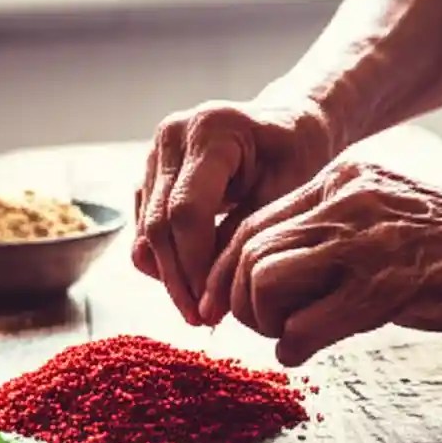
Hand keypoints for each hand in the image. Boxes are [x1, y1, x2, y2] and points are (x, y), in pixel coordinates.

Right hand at [133, 100, 334, 324]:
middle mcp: (172, 136)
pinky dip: (164, 260)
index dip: (195, 265)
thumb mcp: (286, 193)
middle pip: (158, 225)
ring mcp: (155, 153)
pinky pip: (144, 228)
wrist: (288, 122)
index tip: (212, 306)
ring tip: (199, 307)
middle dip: (178, 280)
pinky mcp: (149, 174)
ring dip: (168, 275)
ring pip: (145, 231)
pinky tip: (193, 280)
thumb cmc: (297, 154)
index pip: (186, 212)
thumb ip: (244, 242)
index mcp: (210, 129)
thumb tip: (211, 305)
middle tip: (201, 320)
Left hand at [201, 159, 441, 365]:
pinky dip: (295, 344)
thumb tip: (274, 278)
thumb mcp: (385, 215)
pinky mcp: (386, 286)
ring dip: (263, 320)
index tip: (227, 301)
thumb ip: (331, 234)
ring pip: (265, 281)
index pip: (252, 222)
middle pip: (248, 251)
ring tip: (286, 334)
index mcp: (341, 180)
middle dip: (239, 299)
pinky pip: (307, 323)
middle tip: (260, 325)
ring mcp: (365, 242)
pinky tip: (306, 351)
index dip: (228, 269)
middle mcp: (345, 202)